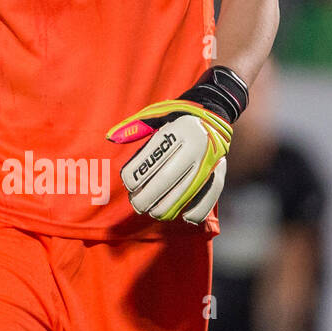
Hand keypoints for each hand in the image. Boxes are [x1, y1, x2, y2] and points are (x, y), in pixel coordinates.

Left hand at [106, 66, 247, 225]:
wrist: (212, 114)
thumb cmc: (175, 115)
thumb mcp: (155, 113)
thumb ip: (134, 127)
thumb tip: (110, 137)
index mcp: (179, 130)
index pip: (154, 158)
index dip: (138, 174)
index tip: (128, 185)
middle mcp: (197, 146)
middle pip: (169, 178)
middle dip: (150, 196)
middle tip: (137, 206)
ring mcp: (211, 160)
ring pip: (189, 190)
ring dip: (170, 206)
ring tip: (154, 213)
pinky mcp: (221, 170)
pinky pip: (212, 195)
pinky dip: (199, 209)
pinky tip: (185, 216)